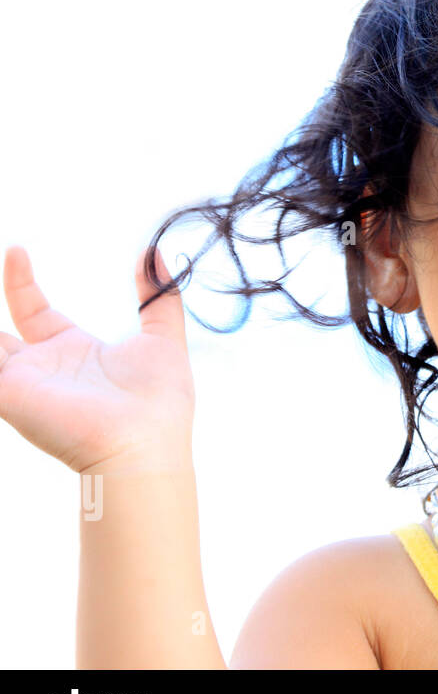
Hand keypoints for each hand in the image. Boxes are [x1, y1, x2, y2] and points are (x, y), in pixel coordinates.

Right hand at [0, 244, 195, 474]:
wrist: (144, 444)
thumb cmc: (159, 402)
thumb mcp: (165, 339)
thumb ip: (159, 297)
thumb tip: (153, 251)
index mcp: (74, 352)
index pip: (36, 312)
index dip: (22, 282)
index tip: (17, 249)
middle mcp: (42, 367)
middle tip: (2, 260)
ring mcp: (21, 383)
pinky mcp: (7, 395)